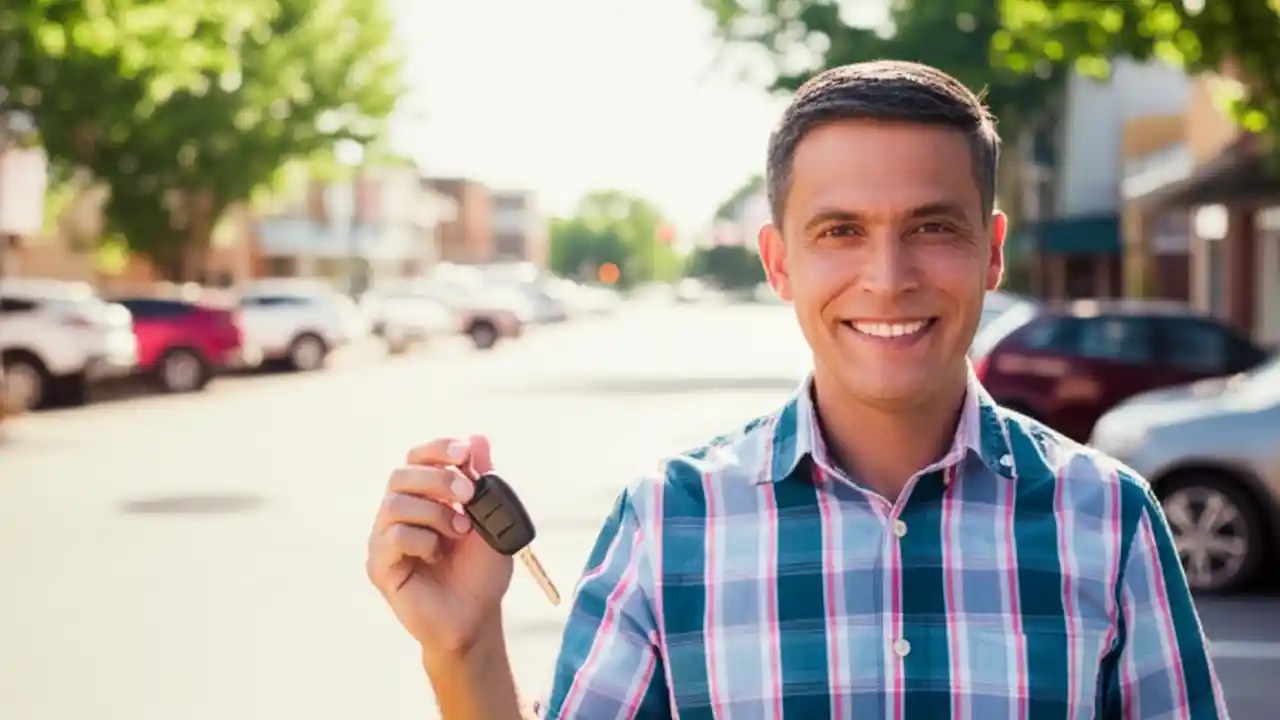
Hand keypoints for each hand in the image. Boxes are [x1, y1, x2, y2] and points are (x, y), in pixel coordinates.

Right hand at [366, 434, 513, 656]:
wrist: (476, 617)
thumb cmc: (481, 571)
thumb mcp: (490, 520)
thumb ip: (482, 481)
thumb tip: (477, 437)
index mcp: (422, 497)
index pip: (416, 458)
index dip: (438, 449)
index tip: (465, 453)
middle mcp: (398, 513)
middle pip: (401, 474)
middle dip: (440, 479)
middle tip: (469, 496)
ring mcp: (384, 540)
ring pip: (395, 504)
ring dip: (435, 513)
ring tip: (459, 533)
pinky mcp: (379, 567)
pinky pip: (393, 538)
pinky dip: (422, 541)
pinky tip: (436, 556)